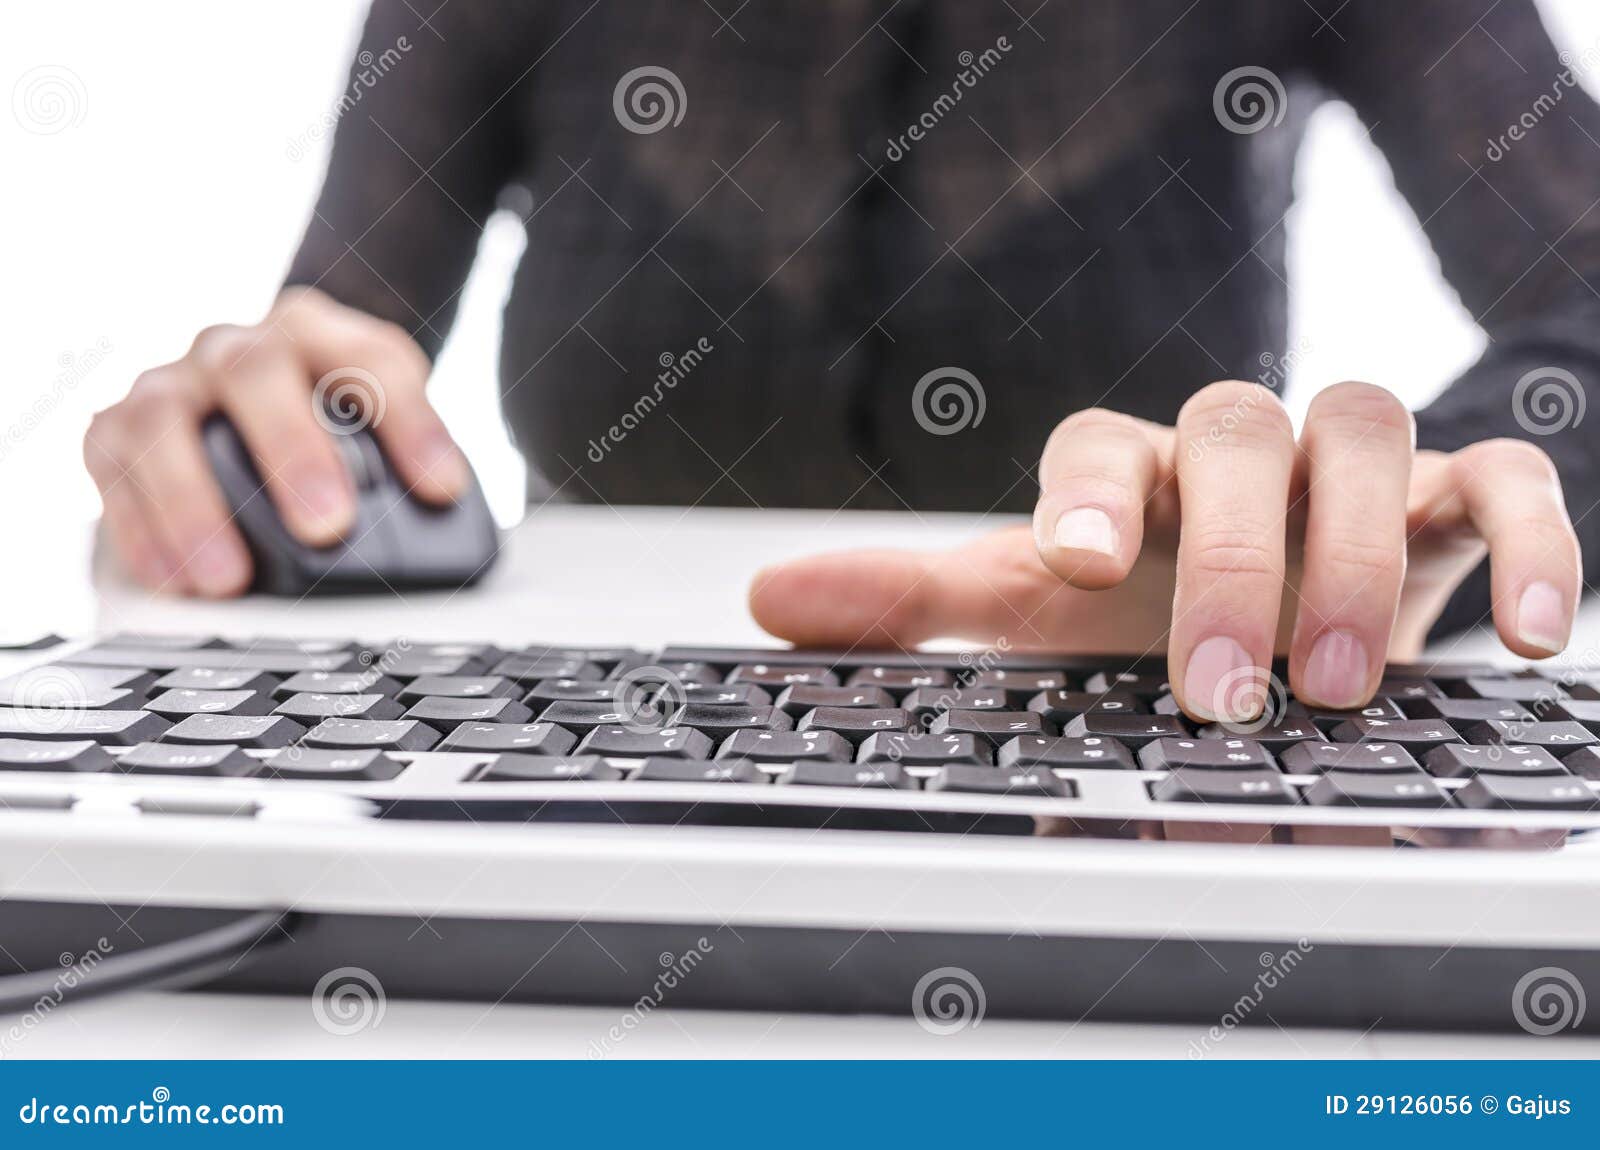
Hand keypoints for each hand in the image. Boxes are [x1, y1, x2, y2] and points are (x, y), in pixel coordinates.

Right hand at [84, 287, 466, 596]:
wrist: (250, 383)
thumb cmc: (320, 409)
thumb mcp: (376, 414)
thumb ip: (402, 452)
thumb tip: (441, 514)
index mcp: (315, 331)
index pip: (372, 361)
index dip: (411, 423)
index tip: (442, 489)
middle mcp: (235, 346)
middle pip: (257, 372)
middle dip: (291, 452)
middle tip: (326, 525)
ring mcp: (170, 382)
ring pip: (164, 421)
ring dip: (195, 504)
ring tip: (228, 578)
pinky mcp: (113, 427)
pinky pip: (113, 469)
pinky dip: (139, 529)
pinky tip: (172, 579)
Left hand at [750, 381, 1580, 720]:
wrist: (1274, 602)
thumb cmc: (1140, 601)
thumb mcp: (1030, 613)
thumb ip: (914, 605)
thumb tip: (767, 602)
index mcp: (1130, 470)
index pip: (1103, 440)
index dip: (1090, 491)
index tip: (1075, 565)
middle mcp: (1235, 448)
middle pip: (1242, 433)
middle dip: (1233, 561)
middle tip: (1222, 694)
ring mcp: (1345, 461)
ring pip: (1365, 431)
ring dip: (1354, 553)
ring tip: (1338, 686)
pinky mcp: (1449, 493)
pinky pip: (1503, 477)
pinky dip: (1528, 543)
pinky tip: (1531, 636)